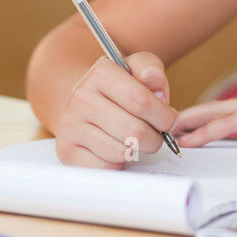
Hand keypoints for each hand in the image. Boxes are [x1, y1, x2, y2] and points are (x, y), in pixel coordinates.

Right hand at [55, 50, 178, 168]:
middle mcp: (81, 98)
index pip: (141, 101)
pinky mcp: (67, 151)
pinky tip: (116, 149)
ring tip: (135, 140)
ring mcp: (71, 126)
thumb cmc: (117, 87)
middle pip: (135, 131)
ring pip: (121, 152)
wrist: (82, 101)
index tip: (169, 120)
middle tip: (156, 135)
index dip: (164, 116)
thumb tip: (160, 95)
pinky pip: (106, 167)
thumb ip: (152, 71)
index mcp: (101, 74)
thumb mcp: (136, 68)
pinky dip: (118, 163)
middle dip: (155, 138)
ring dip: (137, 151)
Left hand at [170, 89, 236, 155]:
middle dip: (192, 120)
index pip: (232, 121)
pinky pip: (233, 123)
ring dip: (192, 122)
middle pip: (218, 112)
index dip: (209, 126)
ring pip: (219, 113)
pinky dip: (210, 130)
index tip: (189, 137)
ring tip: (168, 131)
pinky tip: (192, 138)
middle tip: (166, 129)